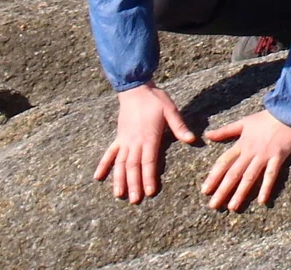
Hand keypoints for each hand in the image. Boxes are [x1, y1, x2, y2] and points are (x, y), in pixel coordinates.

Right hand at [94, 83, 196, 203]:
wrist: (135, 89)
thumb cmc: (155, 100)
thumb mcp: (171, 110)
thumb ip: (179, 127)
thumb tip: (192, 140)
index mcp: (149, 137)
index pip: (149, 161)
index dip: (149, 177)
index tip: (149, 192)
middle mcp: (135, 142)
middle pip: (133, 167)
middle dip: (134, 184)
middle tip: (135, 201)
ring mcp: (124, 141)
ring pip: (120, 164)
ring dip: (119, 179)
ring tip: (119, 195)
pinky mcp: (118, 138)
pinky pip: (109, 153)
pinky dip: (103, 165)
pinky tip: (98, 177)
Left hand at [201, 109, 290, 210]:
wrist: (288, 111)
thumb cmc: (265, 117)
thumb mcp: (243, 122)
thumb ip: (225, 131)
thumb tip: (207, 135)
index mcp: (241, 144)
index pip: (224, 162)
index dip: (213, 177)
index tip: (205, 190)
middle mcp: (250, 152)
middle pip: (233, 173)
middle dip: (222, 190)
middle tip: (213, 205)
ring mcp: (264, 155)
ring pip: (249, 177)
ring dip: (240, 193)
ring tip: (232, 207)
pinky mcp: (278, 157)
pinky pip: (271, 174)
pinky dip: (266, 187)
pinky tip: (262, 201)